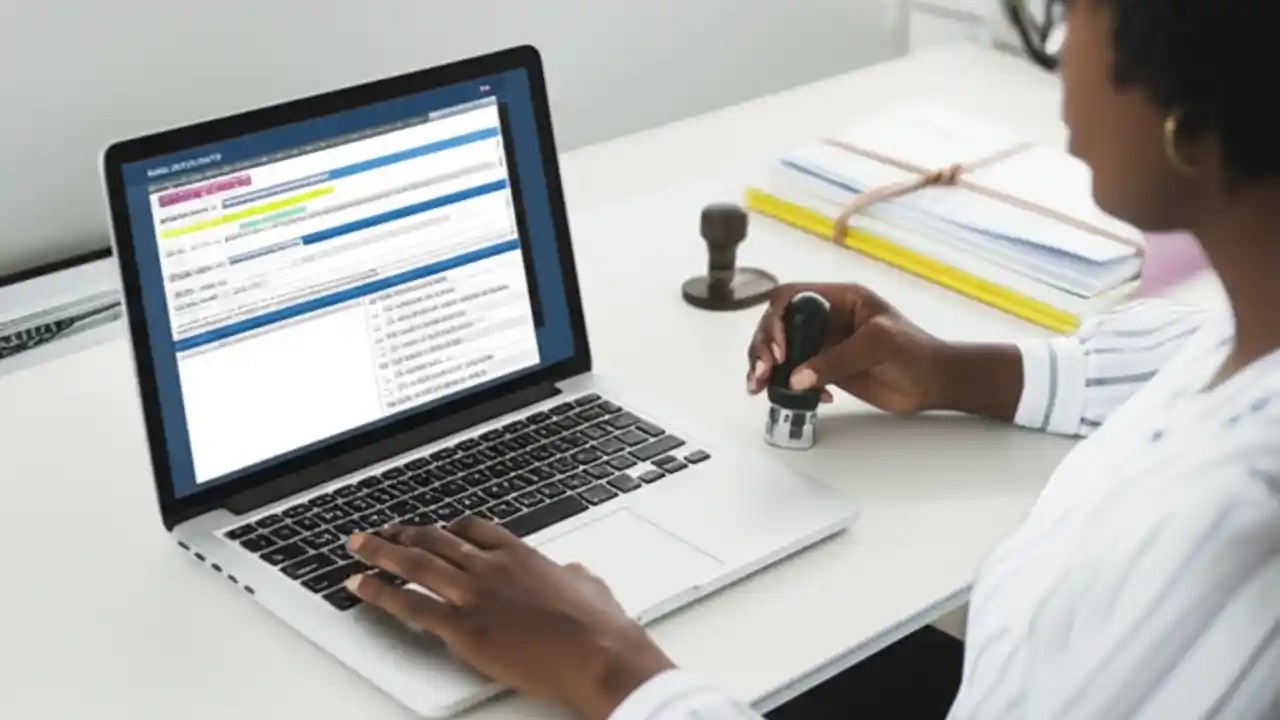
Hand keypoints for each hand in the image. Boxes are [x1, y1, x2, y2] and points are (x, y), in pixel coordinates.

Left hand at [345, 519, 674, 719]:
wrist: (597, 655)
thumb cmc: (600, 627)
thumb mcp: (589, 584)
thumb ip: (572, 574)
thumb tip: (573, 571)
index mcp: (520, 554)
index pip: (472, 529)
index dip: (445, 528)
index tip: (430, 529)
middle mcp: (491, 566)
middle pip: (435, 539)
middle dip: (402, 533)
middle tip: (380, 532)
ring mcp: (474, 594)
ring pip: (414, 563)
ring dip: (380, 553)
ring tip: (358, 547)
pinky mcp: (462, 628)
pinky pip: (409, 604)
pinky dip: (379, 593)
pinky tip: (359, 586)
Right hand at [746, 283, 956, 413]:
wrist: (934, 383)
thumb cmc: (916, 353)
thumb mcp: (878, 345)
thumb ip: (837, 360)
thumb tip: (797, 377)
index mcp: (839, 299)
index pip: (792, 298)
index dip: (777, 319)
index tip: (779, 349)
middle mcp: (825, 319)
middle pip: (777, 324)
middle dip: (763, 347)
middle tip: (763, 372)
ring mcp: (823, 345)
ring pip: (779, 350)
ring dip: (765, 367)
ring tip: (760, 387)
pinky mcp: (824, 369)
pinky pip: (792, 374)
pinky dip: (785, 385)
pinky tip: (797, 397)